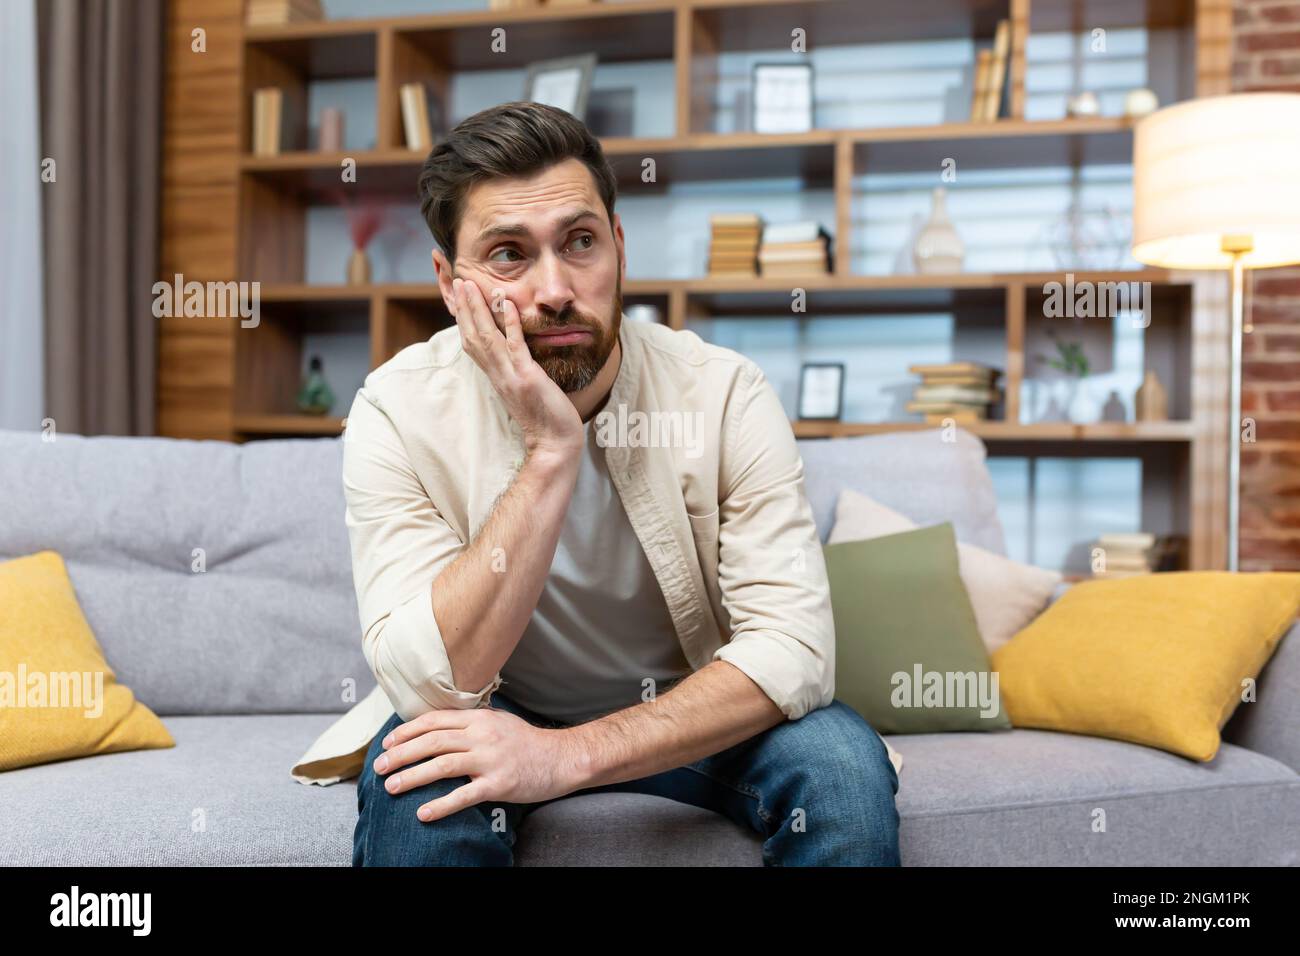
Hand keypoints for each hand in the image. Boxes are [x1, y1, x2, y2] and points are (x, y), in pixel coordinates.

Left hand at [372, 706, 583, 822]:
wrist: (560, 758)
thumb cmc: (526, 742)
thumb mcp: (498, 721)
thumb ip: (470, 722)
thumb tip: (437, 726)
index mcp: (479, 718)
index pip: (434, 721)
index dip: (407, 732)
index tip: (387, 743)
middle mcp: (482, 735)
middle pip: (432, 741)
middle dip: (401, 754)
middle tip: (379, 767)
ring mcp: (490, 759)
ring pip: (442, 765)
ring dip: (412, 777)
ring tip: (391, 787)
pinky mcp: (499, 783)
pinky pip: (465, 795)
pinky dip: (441, 805)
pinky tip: (423, 814)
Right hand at [449, 275, 582, 458]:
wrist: (554, 445)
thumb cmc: (545, 420)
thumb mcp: (525, 390)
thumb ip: (516, 372)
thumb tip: (515, 357)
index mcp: (496, 377)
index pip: (473, 344)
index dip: (465, 320)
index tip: (461, 297)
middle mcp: (498, 375)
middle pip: (473, 336)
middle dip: (465, 308)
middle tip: (460, 281)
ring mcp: (511, 376)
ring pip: (488, 338)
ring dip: (479, 310)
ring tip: (472, 285)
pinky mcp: (527, 378)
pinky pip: (515, 347)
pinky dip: (510, 325)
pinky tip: (507, 305)